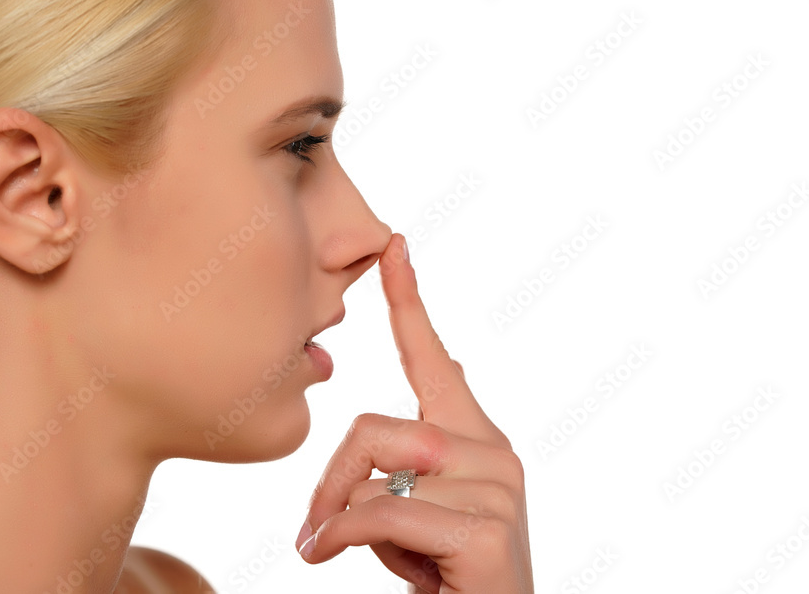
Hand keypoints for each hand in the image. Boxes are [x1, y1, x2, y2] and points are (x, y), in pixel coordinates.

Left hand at [295, 233, 533, 592]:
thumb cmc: (444, 578)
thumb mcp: (410, 514)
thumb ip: (395, 468)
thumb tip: (366, 446)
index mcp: (473, 440)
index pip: (435, 359)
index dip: (409, 302)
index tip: (394, 247)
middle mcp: (492, 452)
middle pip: (373, 424)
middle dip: (329, 477)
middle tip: (313, 525)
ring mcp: (495, 488)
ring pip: (374, 467)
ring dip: (339, 515)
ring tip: (343, 551)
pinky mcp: (487, 529)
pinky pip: (382, 510)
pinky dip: (342, 536)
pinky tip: (327, 557)